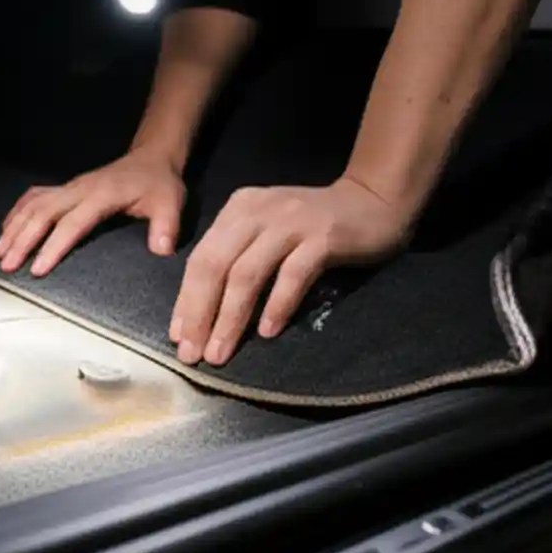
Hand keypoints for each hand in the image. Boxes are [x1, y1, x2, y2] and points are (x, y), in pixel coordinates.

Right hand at [0, 150, 186, 276]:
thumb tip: (161, 249)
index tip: (37, 269)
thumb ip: (166, 227)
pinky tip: (6, 230)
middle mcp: (79, 189)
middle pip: (42, 213)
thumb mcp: (171, 203)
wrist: (150, 159)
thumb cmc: (158, 185)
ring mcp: (68, 186)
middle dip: (22, 240)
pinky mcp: (64, 187)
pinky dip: (16, 213)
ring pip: (32, 204)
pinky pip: (33, 197)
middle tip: (7, 265)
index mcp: (101, 195)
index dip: (53, 246)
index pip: (72, 223)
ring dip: (14, 227)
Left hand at [169, 177, 412, 365]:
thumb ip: (237, 259)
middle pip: (215, 266)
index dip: (186, 300)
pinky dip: (277, 304)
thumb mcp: (265, 232)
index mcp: (237, 211)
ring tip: (221, 351)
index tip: (178, 337)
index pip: (201, 258)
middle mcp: (257, 212)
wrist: (373, 200)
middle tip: (194, 353)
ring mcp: (290, 222)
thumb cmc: (312, 226)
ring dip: (231, 317)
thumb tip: (203, 312)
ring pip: (248, 273)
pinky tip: (267, 331)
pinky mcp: (324, 237)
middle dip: (200, 313)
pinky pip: (293, 274)